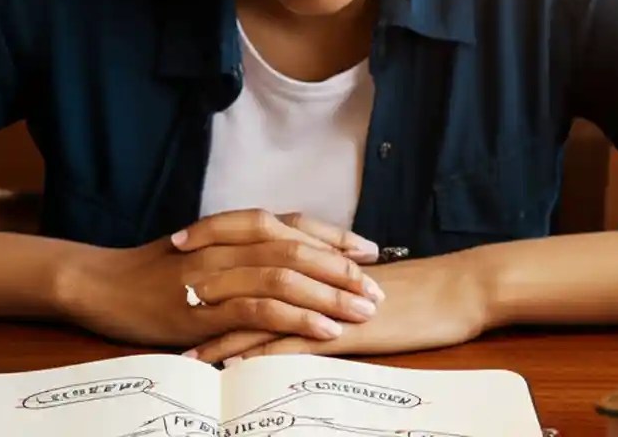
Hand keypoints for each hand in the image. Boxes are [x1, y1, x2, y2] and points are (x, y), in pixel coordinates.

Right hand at [58, 209, 385, 348]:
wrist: (98, 284)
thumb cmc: (147, 271)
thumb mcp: (195, 250)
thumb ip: (236, 249)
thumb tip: (282, 257)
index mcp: (225, 229)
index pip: (290, 224)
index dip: (332, 236)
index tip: (368, 250)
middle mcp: (224, 246)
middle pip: (295, 249)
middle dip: (342, 268)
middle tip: (377, 288)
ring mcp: (213, 277)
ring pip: (284, 278)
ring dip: (330, 295)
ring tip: (364, 311)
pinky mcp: (202, 310)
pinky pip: (259, 311)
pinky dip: (297, 319)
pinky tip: (325, 330)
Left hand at [187, 248, 494, 363]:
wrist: (457, 291)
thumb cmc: (415, 288)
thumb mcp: (359, 279)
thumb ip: (324, 278)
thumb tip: (296, 284)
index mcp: (313, 258)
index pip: (251, 249)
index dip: (211, 250)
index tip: (176, 255)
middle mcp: (312, 276)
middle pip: (244, 284)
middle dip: (200, 298)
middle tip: (160, 312)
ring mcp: (324, 303)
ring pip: (260, 317)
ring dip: (220, 338)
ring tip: (185, 356)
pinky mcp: (343, 331)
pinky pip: (293, 344)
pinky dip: (259, 355)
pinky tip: (232, 368)